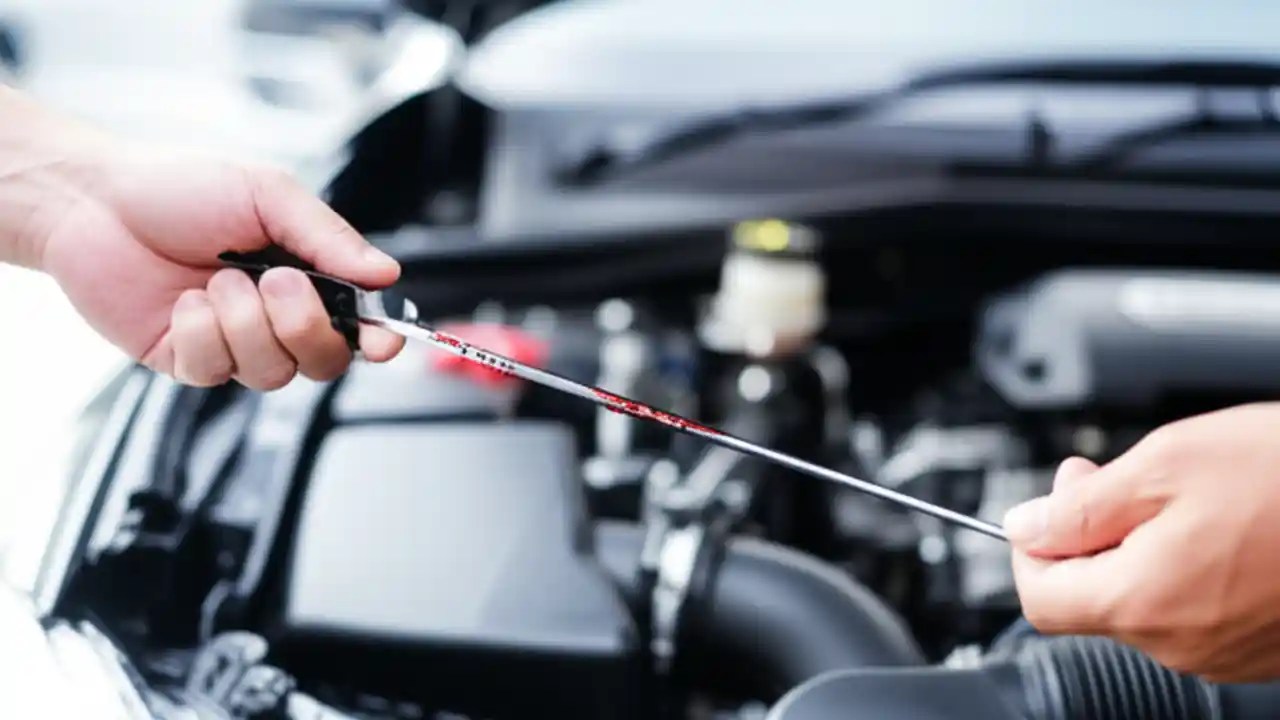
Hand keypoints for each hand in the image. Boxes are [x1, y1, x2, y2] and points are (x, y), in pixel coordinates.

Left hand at [32, 145, 405, 388]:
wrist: (93, 200)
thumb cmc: (179, 188)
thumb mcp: (267, 194)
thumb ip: (329, 237)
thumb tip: (386, 274)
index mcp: (308, 276)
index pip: (360, 325)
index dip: (378, 339)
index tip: (382, 340)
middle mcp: (276, 318)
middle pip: (325, 361)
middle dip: (304, 326)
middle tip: (274, 280)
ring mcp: (234, 344)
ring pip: (272, 373)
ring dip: (244, 323)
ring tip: (214, 280)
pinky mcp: (188, 361)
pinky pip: (214, 372)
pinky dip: (201, 333)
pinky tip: (183, 302)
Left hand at [1004, 403, 1279, 681]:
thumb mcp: (1165, 465)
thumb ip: (1081, 507)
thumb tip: (1025, 527)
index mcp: (1143, 600)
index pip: (1039, 597)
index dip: (1032, 544)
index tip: (1053, 501)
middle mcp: (1180, 643)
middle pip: (1089, 599)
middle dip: (1087, 537)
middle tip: (1115, 478)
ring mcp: (1224, 654)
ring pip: (1141, 604)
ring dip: (1138, 550)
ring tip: (1186, 498)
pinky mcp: (1259, 650)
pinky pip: (1193, 614)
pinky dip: (1186, 570)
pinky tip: (1222, 527)